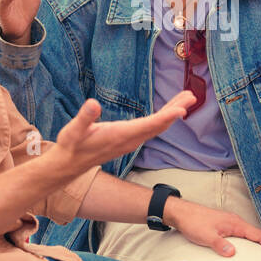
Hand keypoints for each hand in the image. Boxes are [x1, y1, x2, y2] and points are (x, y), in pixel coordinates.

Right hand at [49, 90, 195, 178]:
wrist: (69, 164)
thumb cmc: (71, 146)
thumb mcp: (74, 130)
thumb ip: (84, 117)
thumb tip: (93, 104)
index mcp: (120, 135)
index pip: (149, 125)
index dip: (166, 117)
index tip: (182, 109)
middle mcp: (129, 139)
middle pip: (159, 124)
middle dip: (176, 110)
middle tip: (192, 96)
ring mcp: (130, 141)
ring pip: (157, 126)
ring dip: (172, 113)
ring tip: (186, 99)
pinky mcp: (128, 140)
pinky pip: (151, 128)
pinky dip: (163, 118)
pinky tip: (169, 111)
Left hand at [163, 198, 260, 259]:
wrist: (182, 212)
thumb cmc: (193, 222)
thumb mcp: (206, 236)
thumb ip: (219, 244)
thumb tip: (232, 253)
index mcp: (236, 224)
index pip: (259, 236)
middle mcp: (236, 222)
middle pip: (258, 236)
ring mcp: (231, 224)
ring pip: (250, 236)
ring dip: (259, 246)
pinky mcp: (225, 227)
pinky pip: (243, 236)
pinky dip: (250, 244)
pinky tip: (247, 253)